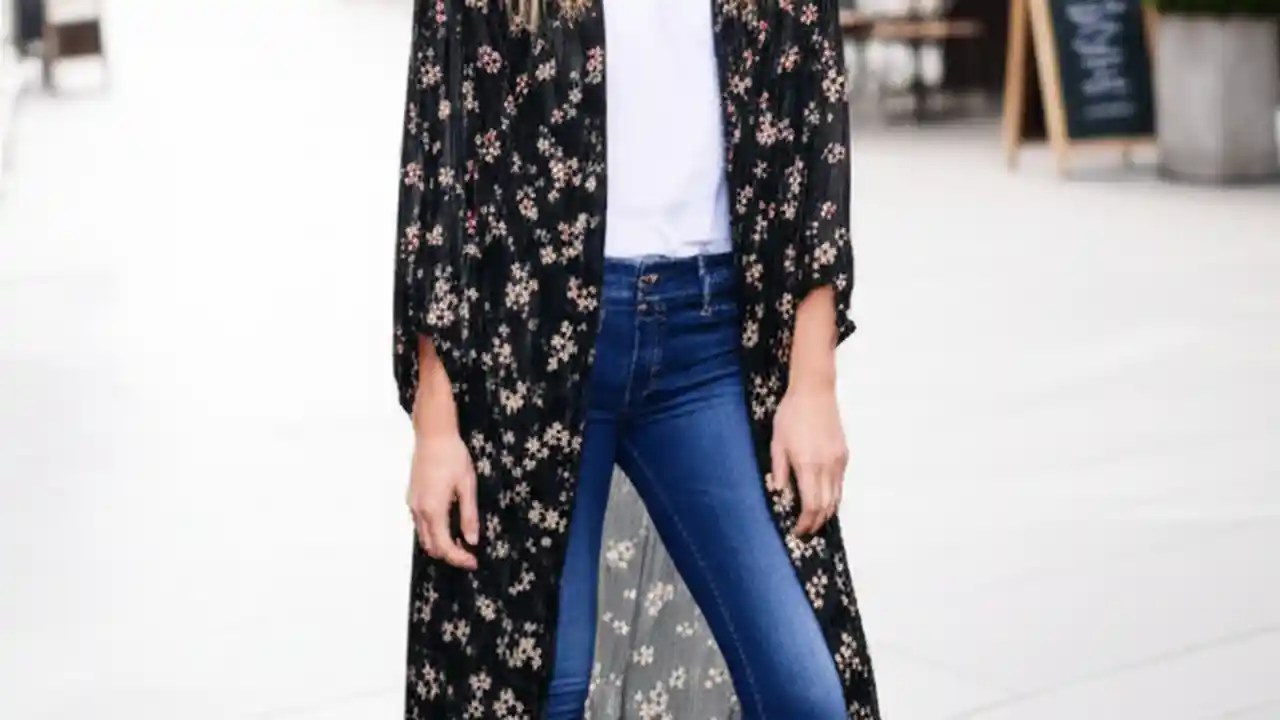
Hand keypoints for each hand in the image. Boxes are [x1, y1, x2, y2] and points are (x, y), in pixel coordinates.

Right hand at [407, 431, 479, 569]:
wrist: (433, 435)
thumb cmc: (452, 456)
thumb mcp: (467, 486)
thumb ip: (469, 515)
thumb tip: (472, 540)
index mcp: (433, 509)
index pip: (444, 546)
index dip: (459, 558)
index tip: (473, 562)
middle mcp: (418, 510)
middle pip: (431, 546)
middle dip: (449, 555)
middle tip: (469, 555)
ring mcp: (413, 504)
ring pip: (424, 537)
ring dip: (440, 545)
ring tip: (461, 543)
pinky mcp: (412, 498)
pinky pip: (421, 524)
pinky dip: (434, 532)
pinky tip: (449, 526)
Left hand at [772, 379, 848, 537]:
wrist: (814, 392)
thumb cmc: (791, 415)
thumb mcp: (777, 443)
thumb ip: (778, 470)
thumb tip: (778, 492)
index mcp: (808, 466)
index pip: (810, 505)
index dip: (805, 522)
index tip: (798, 531)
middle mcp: (827, 467)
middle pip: (826, 506)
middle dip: (816, 522)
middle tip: (806, 531)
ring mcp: (838, 461)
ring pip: (837, 497)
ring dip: (827, 513)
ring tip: (816, 521)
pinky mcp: (844, 455)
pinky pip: (840, 483)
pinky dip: (834, 497)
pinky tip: (825, 500)